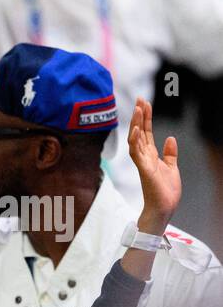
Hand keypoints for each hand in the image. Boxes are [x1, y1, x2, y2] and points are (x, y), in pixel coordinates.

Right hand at [128, 97, 179, 231]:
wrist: (164, 207)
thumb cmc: (165, 191)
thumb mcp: (171, 167)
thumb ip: (170, 153)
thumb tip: (170, 138)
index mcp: (150, 155)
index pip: (146, 133)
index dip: (145, 118)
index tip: (145, 103)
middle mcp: (144, 157)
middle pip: (140, 132)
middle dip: (140, 115)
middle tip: (140, 99)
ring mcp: (142, 162)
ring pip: (136, 139)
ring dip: (137, 124)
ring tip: (138, 108)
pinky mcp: (144, 169)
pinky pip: (136, 152)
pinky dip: (135, 140)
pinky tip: (136, 129)